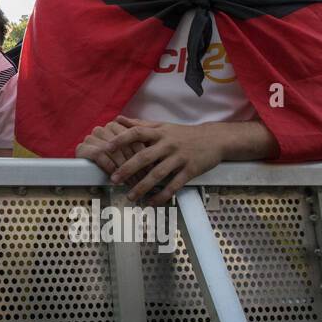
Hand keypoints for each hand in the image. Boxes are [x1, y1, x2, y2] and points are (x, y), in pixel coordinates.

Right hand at [75, 118, 146, 177]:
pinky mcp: (82, 148)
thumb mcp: (128, 151)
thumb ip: (140, 147)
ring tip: (132, 181)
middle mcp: (102, 129)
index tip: (151, 168)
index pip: (132, 137)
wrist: (78, 167)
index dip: (143, 154)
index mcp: (114, 125)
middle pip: (123, 145)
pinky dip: (110, 168)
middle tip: (144, 178)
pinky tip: (116, 178)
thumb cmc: (111, 161)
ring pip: (113, 151)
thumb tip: (158, 158)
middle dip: (134, 164)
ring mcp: (91, 138)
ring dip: (123, 168)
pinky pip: (100, 156)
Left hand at [105, 117, 225, 204]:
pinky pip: (174, 185)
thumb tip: (118, 119)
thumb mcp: (163, 126)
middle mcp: (168, 144)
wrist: (215, 139)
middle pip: (144, 156)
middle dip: (127, 168)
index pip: (136, 133)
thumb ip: (140, 124)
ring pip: (158, 174)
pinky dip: (162, 195)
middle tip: (113, 179)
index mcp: (159, 133)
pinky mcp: (191, 170)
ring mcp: (179, 158)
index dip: (120, 140)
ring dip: (142, 187)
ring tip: (130, 197)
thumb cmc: (184, 133)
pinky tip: (152, 202)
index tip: (106, 148)